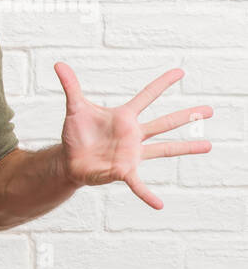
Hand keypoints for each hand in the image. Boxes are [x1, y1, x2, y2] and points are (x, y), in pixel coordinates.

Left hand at [54, 62, 212, 209]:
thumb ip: (70, 86)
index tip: (180, 72)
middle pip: (164, 122)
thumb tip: (58, 63)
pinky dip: (147, 194)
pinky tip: (159, 204)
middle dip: (187, 116)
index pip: (147, 96)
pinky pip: (138, 184)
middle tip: (211, 109)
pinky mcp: (123, 171)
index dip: (162, 83)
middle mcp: (133, 134)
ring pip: (163, 149)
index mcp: (124, 117)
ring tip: (209, 146)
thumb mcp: (74, 108)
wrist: (69, 159)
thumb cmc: (76, 134)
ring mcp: (131, 153)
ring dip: (185, 148)